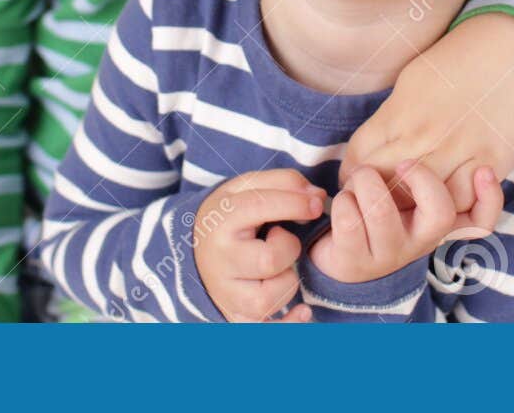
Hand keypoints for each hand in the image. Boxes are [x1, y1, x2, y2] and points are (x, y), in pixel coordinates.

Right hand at [193, 169, 323, 321]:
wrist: (194, 250)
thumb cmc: (230, 216)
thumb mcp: (246, 187)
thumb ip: (284, 182)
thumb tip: (319, 198)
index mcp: (221, 221)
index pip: (259, 206)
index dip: (294, 203)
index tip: (316, 204)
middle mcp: (221, 261)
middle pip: (269, 260)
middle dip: (289, 247)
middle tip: (281, 238)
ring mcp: (227, 294)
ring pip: (270, 298)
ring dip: (287, 280)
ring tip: (275, 267)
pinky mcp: (236, 318)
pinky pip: (266, 332)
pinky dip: (289, 325)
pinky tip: (303, 311)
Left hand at [308, 160, 504, 284]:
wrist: (338, 256)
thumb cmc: (375, 210)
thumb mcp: (403, 191)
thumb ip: (424, 169)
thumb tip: (446, 132)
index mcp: (436, 224)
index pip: (480, 222)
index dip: (490, 199)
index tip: (484, 170)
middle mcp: (419, 243)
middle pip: (440, 215)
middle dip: (419, 177)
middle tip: (403, 162)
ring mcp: (389, 255)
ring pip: (382, 210)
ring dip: (366, 181)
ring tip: (361, 177)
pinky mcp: (355, 262)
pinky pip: (349, 221)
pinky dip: (342, 201)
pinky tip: (344, 203)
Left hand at [341, 13, 513, 210]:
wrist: (507, 46)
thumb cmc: (455, 62)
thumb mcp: (409, 83)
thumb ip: (389, 120)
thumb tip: (367, 154)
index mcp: (399, 111)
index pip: (359, 157)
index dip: (353, 175)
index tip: (358, 182)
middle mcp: (425, 132)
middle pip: (385, 182)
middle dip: (377, 197)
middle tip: (380, 202)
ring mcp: (458, 147)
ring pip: (422, 198)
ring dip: (415, 207)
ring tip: (413, 207)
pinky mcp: (490, 159)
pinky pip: (463, 199)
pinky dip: (452, 206)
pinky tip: (448, 201)